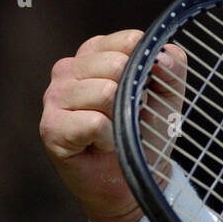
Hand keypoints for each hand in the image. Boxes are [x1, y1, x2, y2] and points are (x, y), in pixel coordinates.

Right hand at [40, 31, 186, 221]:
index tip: (145, 92)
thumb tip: (161, 57)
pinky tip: (101, 145)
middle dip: (131, 96)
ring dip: (120, 120)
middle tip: (126, 117)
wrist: (136, 179)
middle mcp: (68, 68)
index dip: (146, 69)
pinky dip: (109, 138)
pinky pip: (94, 123)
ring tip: (112, 131)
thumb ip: (172, 65)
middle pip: (116, 65)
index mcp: (93, 52)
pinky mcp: (50, 127)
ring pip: (104, 92)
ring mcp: (54, 96)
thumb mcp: (168, 94)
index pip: (128, 41)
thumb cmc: (147, 132)